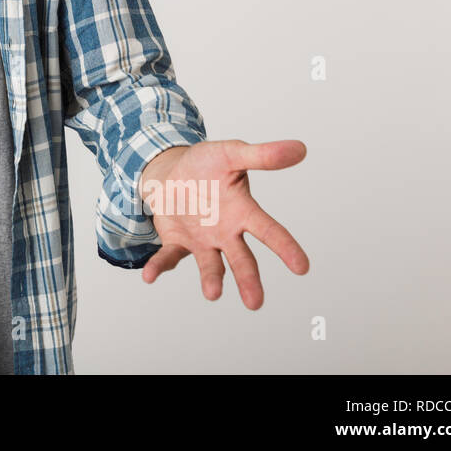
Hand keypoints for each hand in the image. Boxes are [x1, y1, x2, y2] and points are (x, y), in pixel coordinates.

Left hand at [136, 139, 308, 308]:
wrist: (171, 171)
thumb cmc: (207, 164)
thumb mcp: (231, 154)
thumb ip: (261, 155)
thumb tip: (300, 148)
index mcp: (243, 211)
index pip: (269, 230)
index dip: (285, 247)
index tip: (302, 268)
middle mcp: (227, 232)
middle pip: (242, 259)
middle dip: (248, 280)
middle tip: (255, 302)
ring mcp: (202, 241)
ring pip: (210, 265)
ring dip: (211, 279)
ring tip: (213, 293)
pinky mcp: (177, 242)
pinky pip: (169, 257)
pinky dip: (159, 267)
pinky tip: (149, 276)